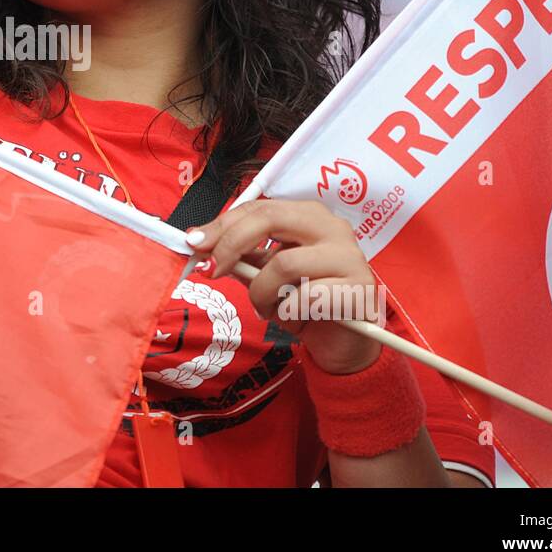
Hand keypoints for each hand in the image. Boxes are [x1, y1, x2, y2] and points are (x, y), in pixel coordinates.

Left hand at [186, 199, 382, 374]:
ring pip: (284, 263)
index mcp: (308, 216)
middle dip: (232, 244)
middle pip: (270, 218)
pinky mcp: (358, 287)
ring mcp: (349, 255)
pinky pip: (305, 297)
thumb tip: (201, 244)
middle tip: (214, 269)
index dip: (222, 224)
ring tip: (267, 307)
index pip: (259, 208)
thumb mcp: (267, 277)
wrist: (345, 342)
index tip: (194, 243)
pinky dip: (288, 311)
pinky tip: (295, 317)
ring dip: (261, 292)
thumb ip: (242, 258)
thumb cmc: (305, 303)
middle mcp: (332, 227)